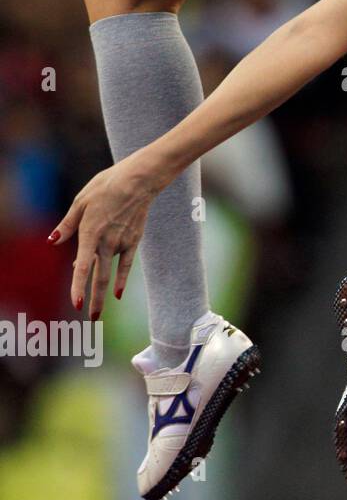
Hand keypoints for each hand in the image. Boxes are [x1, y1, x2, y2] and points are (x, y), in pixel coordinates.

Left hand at [50, 154, 162, 319]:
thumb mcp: (81, 202)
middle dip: (94, 299)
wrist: (140, 180)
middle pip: (100, 276)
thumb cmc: (107, 186)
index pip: (83, 266)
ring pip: (109, 270)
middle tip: (91, 319)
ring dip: (102, 289)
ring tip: (97, 310)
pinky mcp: (134, 241)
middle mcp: (107, 242)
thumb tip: (53, 241)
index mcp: (90, 232)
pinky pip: (126, 265)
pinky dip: (121, 279)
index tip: (76, 304)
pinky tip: (118, 294)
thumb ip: (67, 225)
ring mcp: (122, 243)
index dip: (78, 286)